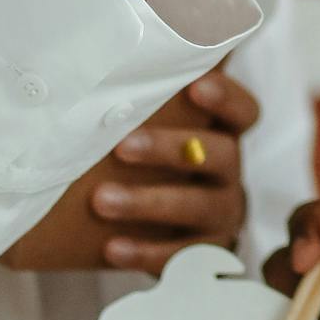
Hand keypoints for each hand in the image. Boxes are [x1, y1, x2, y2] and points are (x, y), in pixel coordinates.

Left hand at [2, 69, 259, 275]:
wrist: (142, 226)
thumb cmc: (137, 159)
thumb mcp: (143, 128)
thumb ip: (132, 102)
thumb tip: (75, 62)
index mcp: (222, 133)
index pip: (244, 111)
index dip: (226, 99)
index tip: (196, 87)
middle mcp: (229, 172)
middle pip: (220, 155)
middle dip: (171, 150)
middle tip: (122, 146)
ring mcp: (222, 214)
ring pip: (202, 206)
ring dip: (151, 202)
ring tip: (102, 200)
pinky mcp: (205, 255)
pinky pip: (184, 257)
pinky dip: (147, 252)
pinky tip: (112, 247)